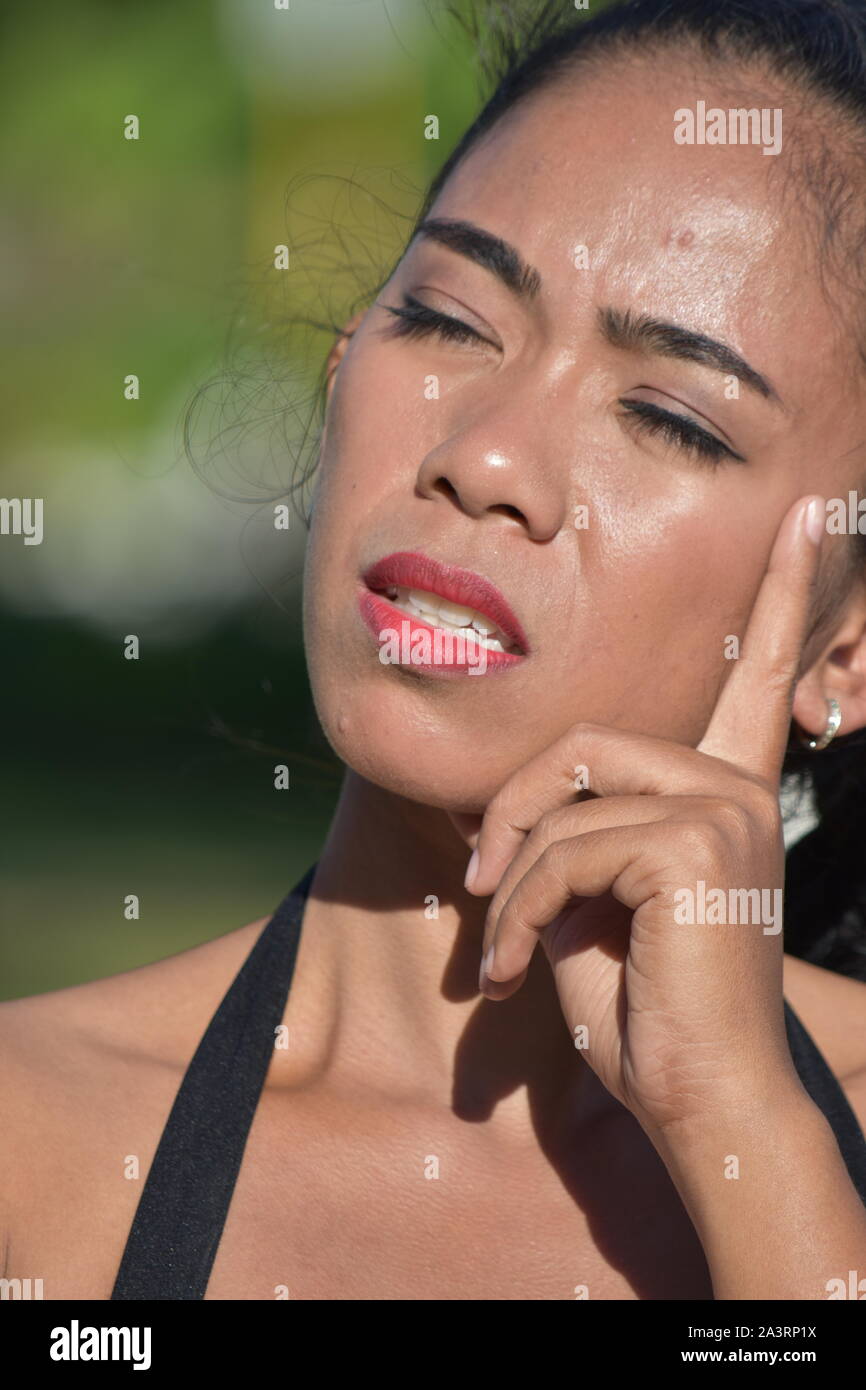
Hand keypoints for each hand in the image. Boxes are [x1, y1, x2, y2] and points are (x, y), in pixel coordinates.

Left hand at [464, 494, 825, 1139]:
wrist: (697, 1103)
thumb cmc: (645, 1014)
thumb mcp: (592, 911)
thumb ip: (569, 843)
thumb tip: (500, 825)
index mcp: (723, 790)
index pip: (755, 676)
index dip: (781, 592)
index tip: (802, 515)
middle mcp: (735, 783)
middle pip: (583, 743)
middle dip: (511, 813)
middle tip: (474, 890)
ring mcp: (723, 804)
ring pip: (565, 799)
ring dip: (508, 881)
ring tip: (495, 952)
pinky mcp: (695, 838)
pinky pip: (564, 846)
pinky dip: (516, 908)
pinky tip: (509, 970)